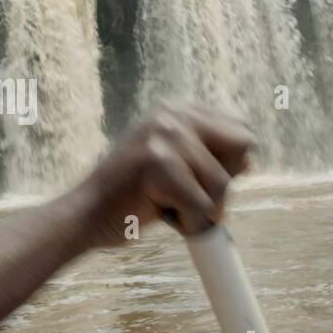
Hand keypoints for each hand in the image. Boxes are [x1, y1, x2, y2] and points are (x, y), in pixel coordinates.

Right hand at [78, 101, 253, 245]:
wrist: (84, 215)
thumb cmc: (128, 194)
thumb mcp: (172, 168)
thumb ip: (207, 160)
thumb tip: (248, 159)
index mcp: (176, 109)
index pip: (239, 129)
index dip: (226, 162)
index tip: (195, 178)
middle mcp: (171, 114)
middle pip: (241, 145)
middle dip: (221, 182)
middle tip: (184, 195)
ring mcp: (164, 135)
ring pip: (221, 183)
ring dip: (201, 209)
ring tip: (164, 205)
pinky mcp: (159, 164)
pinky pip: (202, 206)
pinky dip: (188, 224)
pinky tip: (158, 215)